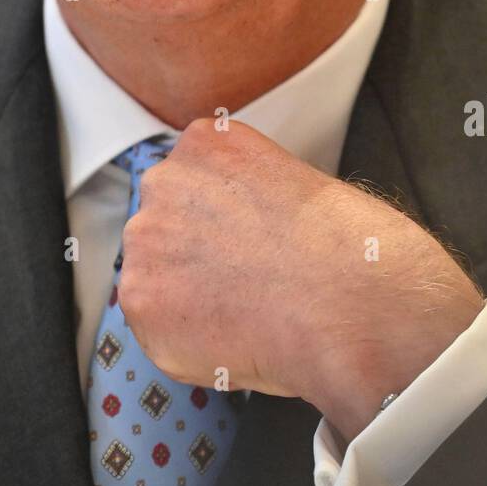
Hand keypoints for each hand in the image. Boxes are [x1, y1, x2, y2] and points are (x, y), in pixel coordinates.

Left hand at [118, 117, 483, 442]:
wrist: (345, 296)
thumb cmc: (340, 244)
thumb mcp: (290, 180)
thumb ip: (241, 194)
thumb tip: (231, 230)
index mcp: (203, 143)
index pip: (186, 184)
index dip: (214, 224)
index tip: (239, 247)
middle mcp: (164, 180)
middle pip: (162, 226)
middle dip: (191, 257)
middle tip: (239, 285)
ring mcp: (146, 239)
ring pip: (152, 277)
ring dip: (183, 298)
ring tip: (242, 313)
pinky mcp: (141, 299)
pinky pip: (156, 329)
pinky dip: (186, 342)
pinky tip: (232, 336)